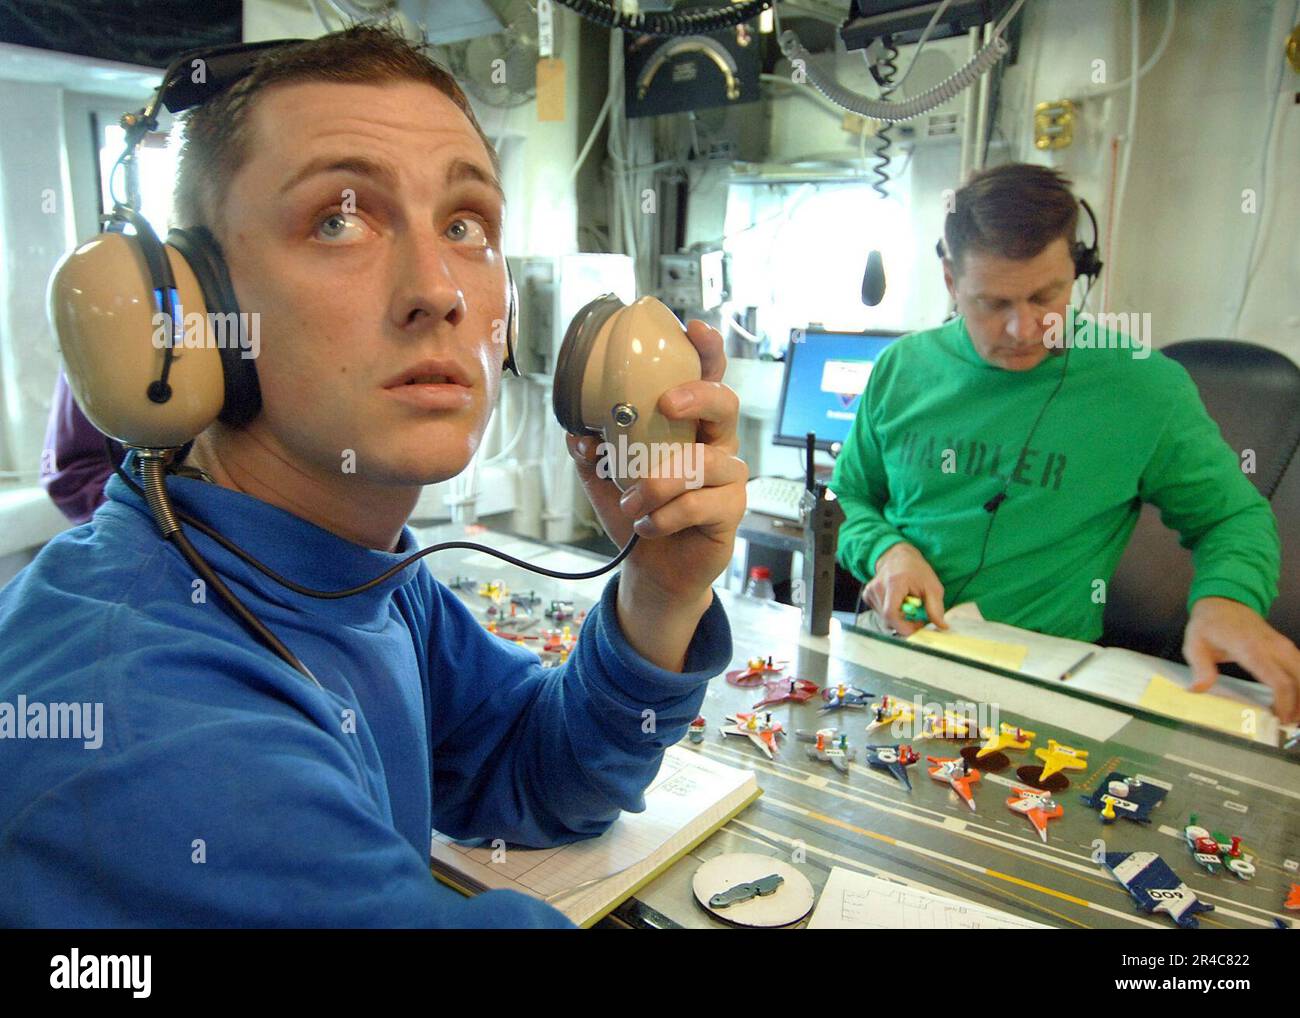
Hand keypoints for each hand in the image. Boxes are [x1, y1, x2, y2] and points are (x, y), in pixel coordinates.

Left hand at [567, 319, 746, 668]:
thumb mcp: (605, 481)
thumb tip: (575, 430)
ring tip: (631, 503)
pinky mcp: (730, 513)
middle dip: (698, 397)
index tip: (695, 327)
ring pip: (706, 463)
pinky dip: (665, 516)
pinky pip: (700, 504)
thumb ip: (592, 453)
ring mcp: (729, 480)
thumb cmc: (641, 514)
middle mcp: (717, 446)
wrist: (655, 570)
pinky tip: (646, 525)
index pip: (708, 379)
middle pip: (727, 405)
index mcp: (691, 427)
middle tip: (667, 404)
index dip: (708, 351)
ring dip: (659, 482)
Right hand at [864, 542, 947, 635]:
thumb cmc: (916, 570)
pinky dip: (890, 614)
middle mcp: (877, 588)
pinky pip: (879, 614)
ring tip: (906, 605)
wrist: (897, 556)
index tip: (918, 625)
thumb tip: (942, 626)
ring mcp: (869, 592)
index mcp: (894, 583)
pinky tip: (896, 603)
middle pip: (887, 619)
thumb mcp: (932, 586)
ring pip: (883, 619)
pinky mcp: (866, 596)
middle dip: (904, 623)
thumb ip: (935, 607)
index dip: (904, 626)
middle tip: (916, 615)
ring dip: (898, 619)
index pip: (891, 614)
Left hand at [1183, 596, 1299, 722]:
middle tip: (1291, 726)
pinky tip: (1295, 703)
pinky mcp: (1287, 647)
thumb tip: (1197, 690)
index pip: (1279, 680)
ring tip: (1294, 718)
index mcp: (1251, 649)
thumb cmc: (1208, 625)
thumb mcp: (1195, 644)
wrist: (1223, 601)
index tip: (1280, 719)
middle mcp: (1274, 647)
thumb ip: (1200, 668)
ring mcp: (1283, 646)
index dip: (1285, 703)